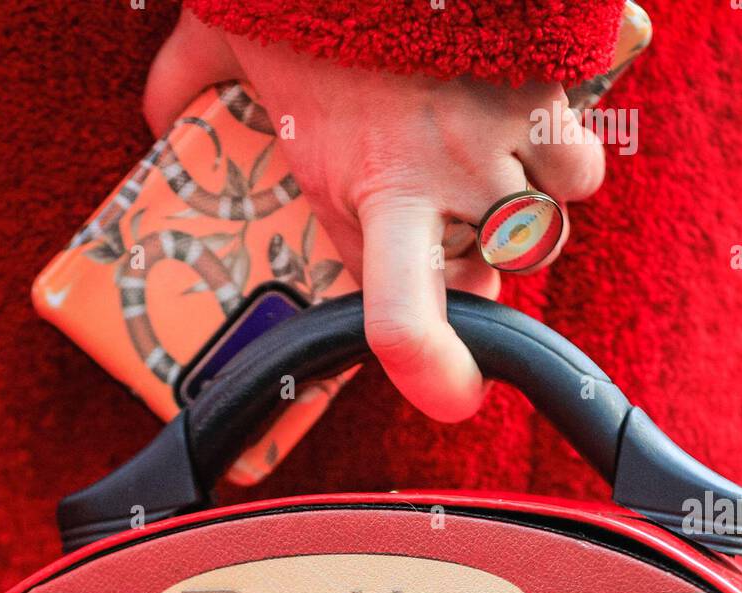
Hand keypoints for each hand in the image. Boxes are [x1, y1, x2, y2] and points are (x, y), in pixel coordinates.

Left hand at [145, 11, 604, 421]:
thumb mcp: (224, 46)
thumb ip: (184, 93)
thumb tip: (161, 118)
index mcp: (371, 189)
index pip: (402, 319)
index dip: (435, 374)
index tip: (453, 396)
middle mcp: (448, 176)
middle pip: (490, 284)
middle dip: (466, 271)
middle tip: (431, 228)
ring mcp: (503, 136)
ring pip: (541, 233)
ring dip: (514, 221)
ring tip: (475, 175)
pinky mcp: (548, 94)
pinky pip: (580, 174)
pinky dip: (559, 166)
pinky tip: (517, 135)